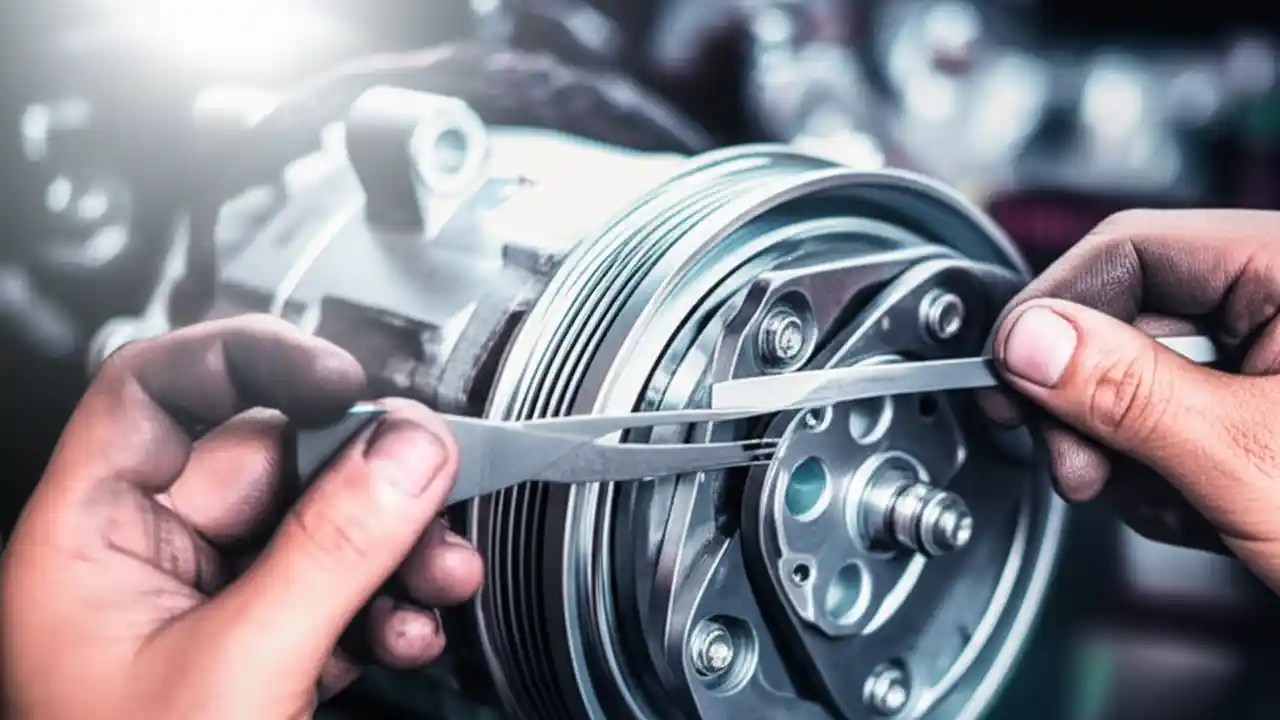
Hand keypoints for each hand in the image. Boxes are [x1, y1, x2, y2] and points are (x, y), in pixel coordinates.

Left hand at [0, 316, 482, 717]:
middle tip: (433, 484)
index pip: (157, 392)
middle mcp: (144, 563)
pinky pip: (331, 594)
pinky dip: (383, 604)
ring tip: (442, 574)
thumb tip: (407, 450)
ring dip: (392, 545)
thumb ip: (330, 549)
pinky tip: (411, 627)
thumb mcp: (241, 668)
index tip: (343, 377)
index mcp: (89, 541)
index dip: (251, 360)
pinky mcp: (260, 655)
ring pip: (314, 531)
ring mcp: (207, 611)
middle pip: (266, 463)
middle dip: (363, 476)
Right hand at [981, 209, 1279, 588]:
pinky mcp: (1265, 401)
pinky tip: (1198, 507)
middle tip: (1076, 465)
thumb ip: (1130, 390)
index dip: (1056, 312)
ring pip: (1140, 374)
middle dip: (1090, 400)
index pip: (1133, 247)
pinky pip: (1171, 413)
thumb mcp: (1249, 457)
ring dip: (1129, 449)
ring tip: (1176, 502)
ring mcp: (1276, 353)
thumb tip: (1030, 339)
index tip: (1011, 375)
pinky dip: (1162, 469)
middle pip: (1129, 314)